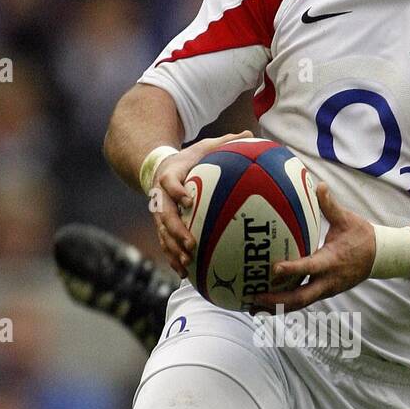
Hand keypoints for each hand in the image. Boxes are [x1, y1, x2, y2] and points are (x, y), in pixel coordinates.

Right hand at [147, 130, 253, 276]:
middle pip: (164, 216)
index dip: (177, 192)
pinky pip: (165, 244)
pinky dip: (172, 258)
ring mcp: (159, 214)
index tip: (188, 199)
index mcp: (170, 176)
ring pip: (162, 234)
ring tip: (186, 264)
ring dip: (173, 250)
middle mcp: (160, 197)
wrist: (158, 169)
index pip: (170, 183)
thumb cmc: (189, 159)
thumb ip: (224, 142)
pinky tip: (184, 273)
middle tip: (191, 244)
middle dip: (176, 232)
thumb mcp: (203, 147)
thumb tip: (251, 134)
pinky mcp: (161, 226)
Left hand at [248, 183, 375, 312]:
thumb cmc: (362, 236)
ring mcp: (326, 290)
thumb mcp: (347, 220)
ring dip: (276, 307)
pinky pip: (302, 302)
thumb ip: (330, 205)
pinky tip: (266, 304)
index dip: (292, 269)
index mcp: (332, 261)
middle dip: (276, 300)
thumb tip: (319, 185)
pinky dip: (284, 305)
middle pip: (300, 298)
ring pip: (299, 304)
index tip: (273, 268)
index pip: (310, 267)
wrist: (380, 257)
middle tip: (253, 297)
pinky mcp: (323, 292)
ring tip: (251, 307)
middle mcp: (328, 281)